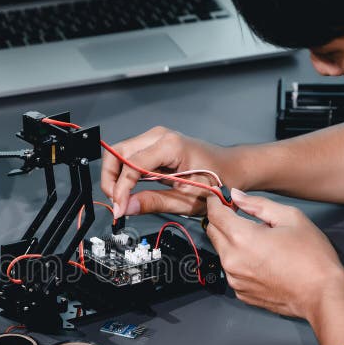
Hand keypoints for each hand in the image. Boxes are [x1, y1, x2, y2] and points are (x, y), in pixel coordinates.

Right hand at [100, 126, 241, 217]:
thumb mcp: (186, 200)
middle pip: (118, 152)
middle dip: (111, 179)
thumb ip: (153, 202)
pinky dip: (124, 173)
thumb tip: (126, 208)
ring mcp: (156, 138)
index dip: (120, 189)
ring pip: (120, 153)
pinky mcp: (154, 145)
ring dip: (116, 176)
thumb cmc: (217, 181)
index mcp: (170, 146)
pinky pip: (130, 156)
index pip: (131, 165)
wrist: (232, 168)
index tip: (118, 208)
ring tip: (122, 198)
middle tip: (116, 202)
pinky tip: (130, 189)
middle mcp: (160, 136)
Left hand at [205, 189, 343, 319]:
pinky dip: (238, 261)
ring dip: (230, 241)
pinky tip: (260, 259)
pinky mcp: (240, 292)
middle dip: (220, 220)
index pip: (215, 214)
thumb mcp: (291, 218)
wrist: (322, 296)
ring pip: (221, 252)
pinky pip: (231, 270)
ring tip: (256, 239)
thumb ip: (258, 204)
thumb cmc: (312, 257)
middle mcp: (231, 260)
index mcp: (241, 238)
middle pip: (212, 232)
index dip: (214, 202)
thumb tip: (236, 196)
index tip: (218, 197)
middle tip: (236, 214)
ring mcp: (234, 279)